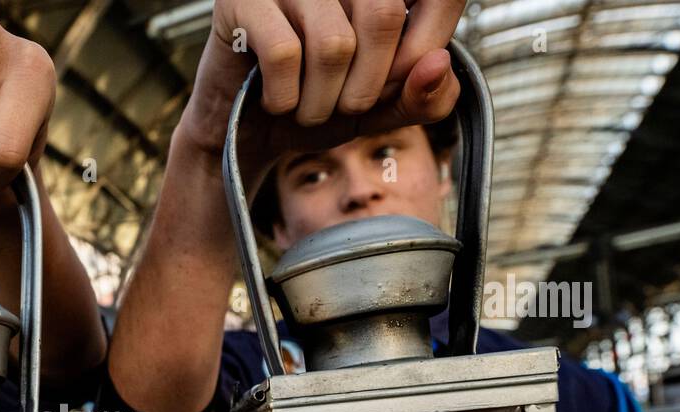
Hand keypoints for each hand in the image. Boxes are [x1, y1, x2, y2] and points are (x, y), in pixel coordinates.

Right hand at [176, 0, 465, 182]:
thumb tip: (437, 64)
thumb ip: (425, 97)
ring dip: (321, 102)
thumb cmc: (315, 104)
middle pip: (384, 18)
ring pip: (333, 44)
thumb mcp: (382, 110)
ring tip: (306, 108)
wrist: (246, 131)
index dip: (426, 46)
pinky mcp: (243, 0)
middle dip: (367, 87)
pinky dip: (284, 98)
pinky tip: (276, 100)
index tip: (397, 83)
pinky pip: (284, 55)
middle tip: (344, 107)